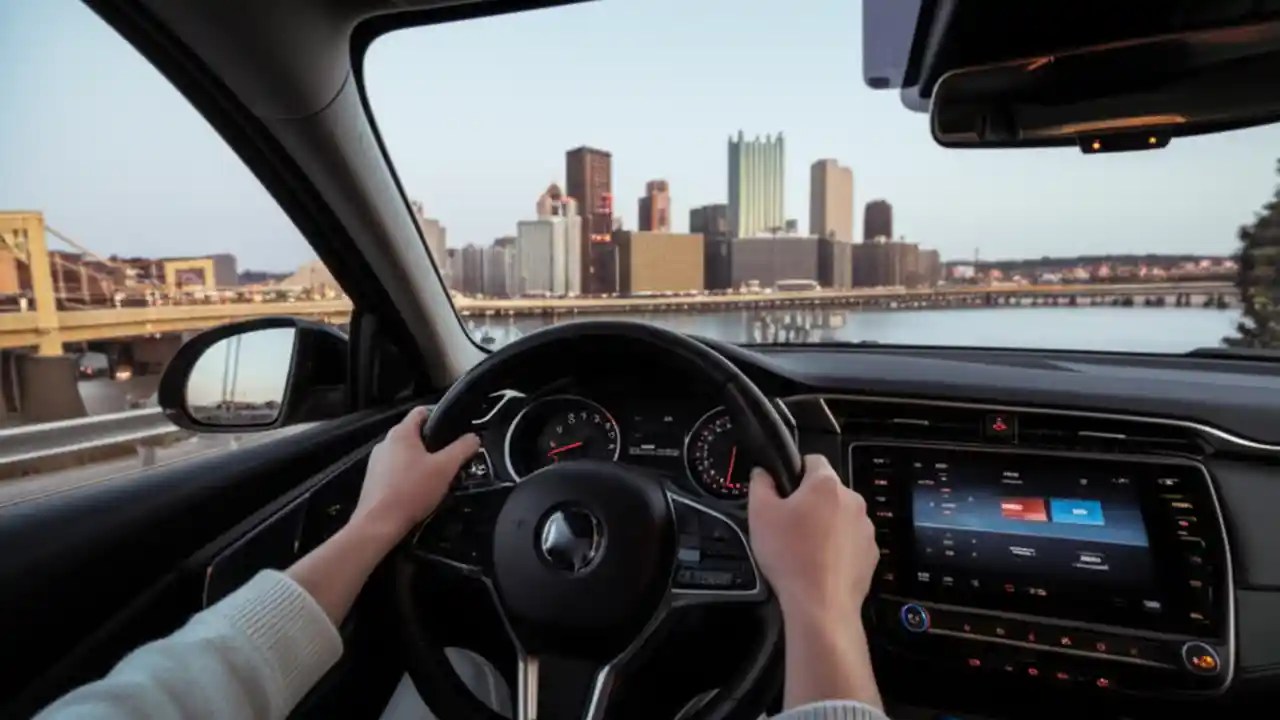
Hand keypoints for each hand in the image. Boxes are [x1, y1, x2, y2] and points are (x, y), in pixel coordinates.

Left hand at [350, 406, 480, 541]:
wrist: (379, 523)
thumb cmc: (412, 490)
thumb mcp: (445, 468)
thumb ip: (462, 449)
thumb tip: (474, 437)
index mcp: (401, 432)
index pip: (422, 411)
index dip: (440, 416)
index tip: (456, 431)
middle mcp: (385, 442)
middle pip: (415, 434)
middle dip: (434, 444)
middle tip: (451, 459)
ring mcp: (376, 462)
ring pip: (405, 454)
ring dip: (421, 461)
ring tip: (438, 477)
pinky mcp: (373, 480)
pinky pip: (396, 470)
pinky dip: (409, 475)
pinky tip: (418, 491)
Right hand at [748, 454, 877, 619]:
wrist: (821, 605)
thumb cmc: (790, 556)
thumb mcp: (760, 514)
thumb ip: (759, 484)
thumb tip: (764, 473)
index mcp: (826, 484)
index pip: (813, 460)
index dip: (794, 472)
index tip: (782, 493)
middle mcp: (852, 500)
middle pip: (827, 491)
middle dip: (809, 503)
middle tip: (787, 524)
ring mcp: (865, 528)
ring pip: (840, 517)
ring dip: (825, 525)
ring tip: (803, 549)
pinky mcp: (870, 553)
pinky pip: (850, 541)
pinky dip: (837, 548)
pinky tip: (820, 564)